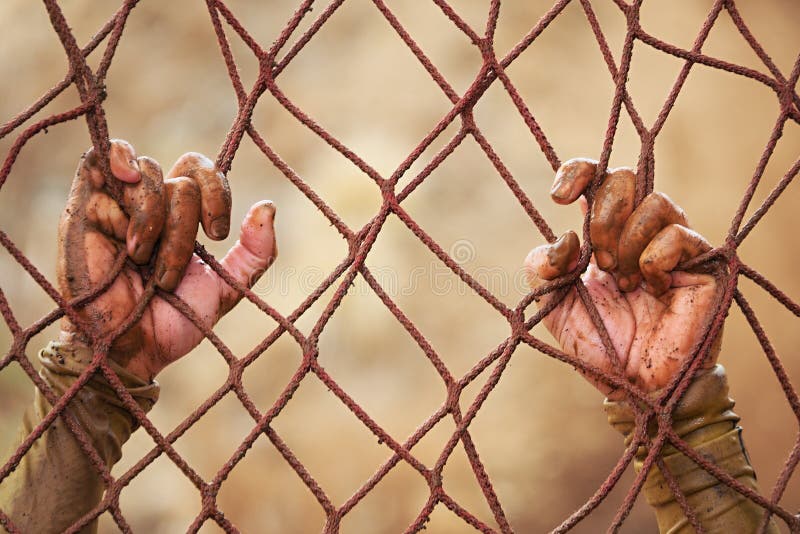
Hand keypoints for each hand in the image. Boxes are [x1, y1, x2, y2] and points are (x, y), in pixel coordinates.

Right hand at [57, 139, 276, 380]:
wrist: (129, 349)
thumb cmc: (172, 321)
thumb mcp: (227, 288)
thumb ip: (255, 253)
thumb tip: (268, 205)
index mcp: (180, 216)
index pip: (203, 173)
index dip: (219, 193)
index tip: (217, 234)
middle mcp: (149, 204)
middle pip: (182, 182)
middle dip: (185, 227)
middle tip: (170, 270)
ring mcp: (116, 203)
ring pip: (149, 174)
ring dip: (154, 220)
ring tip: (140, 259)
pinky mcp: (82, 207)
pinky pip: (98, 160)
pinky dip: (119, 160)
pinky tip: (128, 179)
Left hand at [524, 159, 720, 396]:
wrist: (634, 385)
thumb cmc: (598, 345)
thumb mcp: (553, 305)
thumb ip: (542, 267)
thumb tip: (565, 237)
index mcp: (605, 232)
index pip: (596, 178)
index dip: (578, 172)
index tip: (558, 197)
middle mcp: (640, 229)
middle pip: (624, 179)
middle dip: (604, 218)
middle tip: (599, 263)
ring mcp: (675, 243)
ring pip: (654, 202)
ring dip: (627, 243)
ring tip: (623, 282)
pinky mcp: (703, 262)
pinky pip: (676, 235)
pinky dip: (652, 262)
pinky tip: (651, 290)